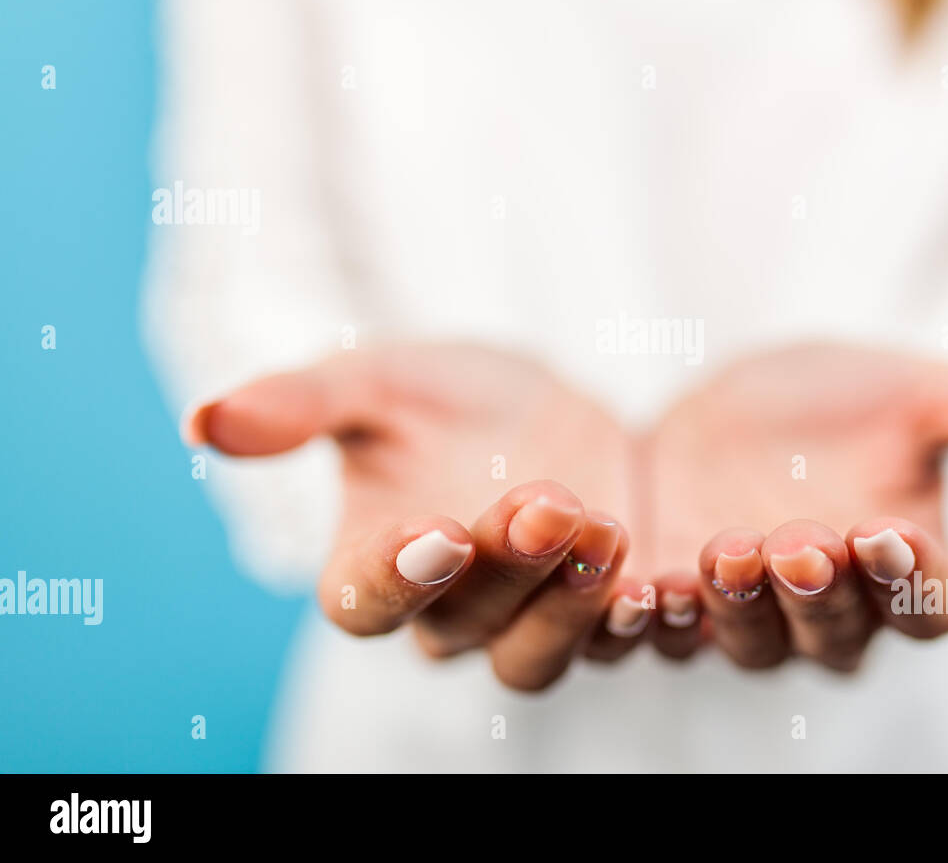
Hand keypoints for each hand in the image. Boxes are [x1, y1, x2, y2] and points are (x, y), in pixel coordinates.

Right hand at [186, 344, 653, 690]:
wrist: (537, 399)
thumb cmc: (442, 395)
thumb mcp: (377, 379)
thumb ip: (300, 404)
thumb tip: (201, 420)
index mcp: (372, 564)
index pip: (363, 600)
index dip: (394, 577)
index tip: (436, 531)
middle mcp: (443, 612)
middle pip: (461, 627)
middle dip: (505, 570)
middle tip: (548, 504)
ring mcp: (524, 618)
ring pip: (535, 653)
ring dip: (570, 603)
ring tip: (606, 529)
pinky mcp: (595, 609)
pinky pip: (609, 639)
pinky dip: (632, 618)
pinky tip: (663, 581)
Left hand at [642, 344, 947, 669]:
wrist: (744, 387)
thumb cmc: (851, 394)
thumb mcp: (932, 390)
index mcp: (909, 569)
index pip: (927, 604)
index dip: (910, 578)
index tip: (883, 527)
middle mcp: (837, 609)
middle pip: (840, 638)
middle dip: (821, 595)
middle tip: (799, 540)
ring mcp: (752, 611)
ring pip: (755, 644)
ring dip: (740, 608)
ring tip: (723, 549)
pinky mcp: (678, 597)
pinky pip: (668, 632)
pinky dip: (654, 619)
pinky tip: (640, 586)